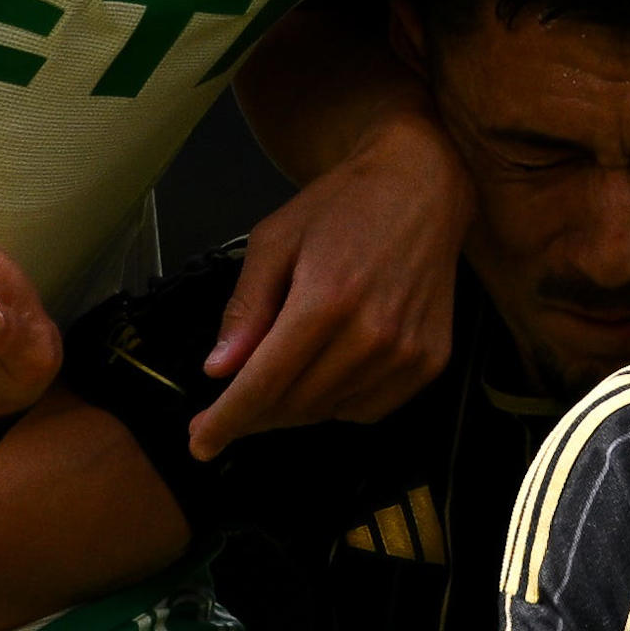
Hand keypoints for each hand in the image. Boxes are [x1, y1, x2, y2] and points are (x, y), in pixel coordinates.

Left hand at [192, 120, 468, 458]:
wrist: (422, 186)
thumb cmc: (343, 206)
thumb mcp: (275, 241)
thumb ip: (246, 308)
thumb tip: (219, 370)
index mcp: (326, 299)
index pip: (265, 383)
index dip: (227, 420)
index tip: (199, 444)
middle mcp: (372, 334)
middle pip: (295, 405)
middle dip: (253, 415)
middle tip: (227, 410)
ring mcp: (406, 353)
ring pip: (329, 412)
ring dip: (293, 408)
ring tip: (279, 378)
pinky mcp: (429, 362)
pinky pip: (367, 409)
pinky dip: (335, 403)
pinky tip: (324, 372)